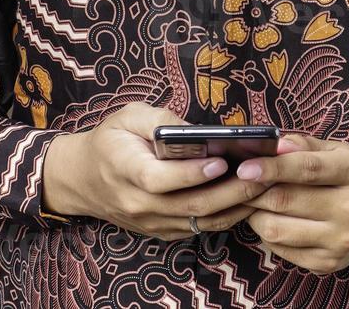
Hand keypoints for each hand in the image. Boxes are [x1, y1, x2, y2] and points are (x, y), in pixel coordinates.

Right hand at [41, 104, 269, 239]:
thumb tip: (201, 132)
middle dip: (231, 191)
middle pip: (189, 204)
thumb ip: (162, 120)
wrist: (82, 179)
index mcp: (125, 170)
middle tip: (263, 173)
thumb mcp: (129, 116)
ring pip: (199, 221)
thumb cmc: (110, 140)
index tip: (222, 160)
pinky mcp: (162, 232)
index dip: (192, 173)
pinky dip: (226, 216)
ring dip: (236, 206)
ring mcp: (151, 223)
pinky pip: (199, 228)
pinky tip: (249, 199)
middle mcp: (138, 203)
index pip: (160, 179)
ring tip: (266, 185)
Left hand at [235, 133, 348, 273]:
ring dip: (256, 214)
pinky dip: (268, 233)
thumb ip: (303, 144)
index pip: (307, 169)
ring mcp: (341, 241)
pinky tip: (276, 220)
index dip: (271, 168)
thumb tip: (273, 145)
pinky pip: (280, 250)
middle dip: (253, 191)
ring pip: (276, 229)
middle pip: (284, 200)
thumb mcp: (336, 149)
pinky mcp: (328, 264)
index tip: (243, 168)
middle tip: (240, 183)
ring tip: (259, 201)